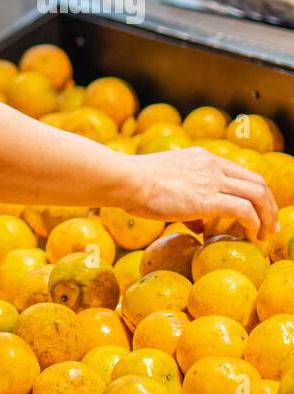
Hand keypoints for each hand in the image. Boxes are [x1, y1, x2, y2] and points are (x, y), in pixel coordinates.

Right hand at [119, 147, 277, 239]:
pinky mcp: (208, 198)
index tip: (256, 211)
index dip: (253, 193)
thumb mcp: (163, 187)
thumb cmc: (133, 184)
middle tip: (268, 225)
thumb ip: (185, 202)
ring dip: (267, 216)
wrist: (124, 179)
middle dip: (268, 205)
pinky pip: (244, 210)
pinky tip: (251, 234)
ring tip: (264, 234)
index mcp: (202, 158)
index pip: (239, 173)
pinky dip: (254, 222)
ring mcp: (212, 180)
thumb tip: (199, 226)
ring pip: (258, 194)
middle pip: (257, 182)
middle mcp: (212, 165)